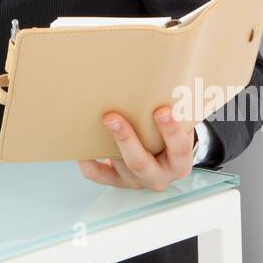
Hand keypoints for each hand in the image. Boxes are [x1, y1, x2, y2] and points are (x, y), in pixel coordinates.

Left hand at [76, 106, 196, 190]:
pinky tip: (81, 149)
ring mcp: (137, 181)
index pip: (179, 148)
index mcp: (179, 163)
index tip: (163, 110)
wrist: (163, 161)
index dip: (171, 131)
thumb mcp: (181, 128)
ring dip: (105, 145)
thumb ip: (177, 113)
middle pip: (140, 162)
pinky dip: (88, 163)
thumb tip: (165, 80)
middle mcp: (158, 176)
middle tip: (112, 117)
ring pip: (118, 166)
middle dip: (125, 139)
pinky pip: (99, 176)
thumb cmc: (170, 137)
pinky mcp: (118, 182)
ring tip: (92, 124)